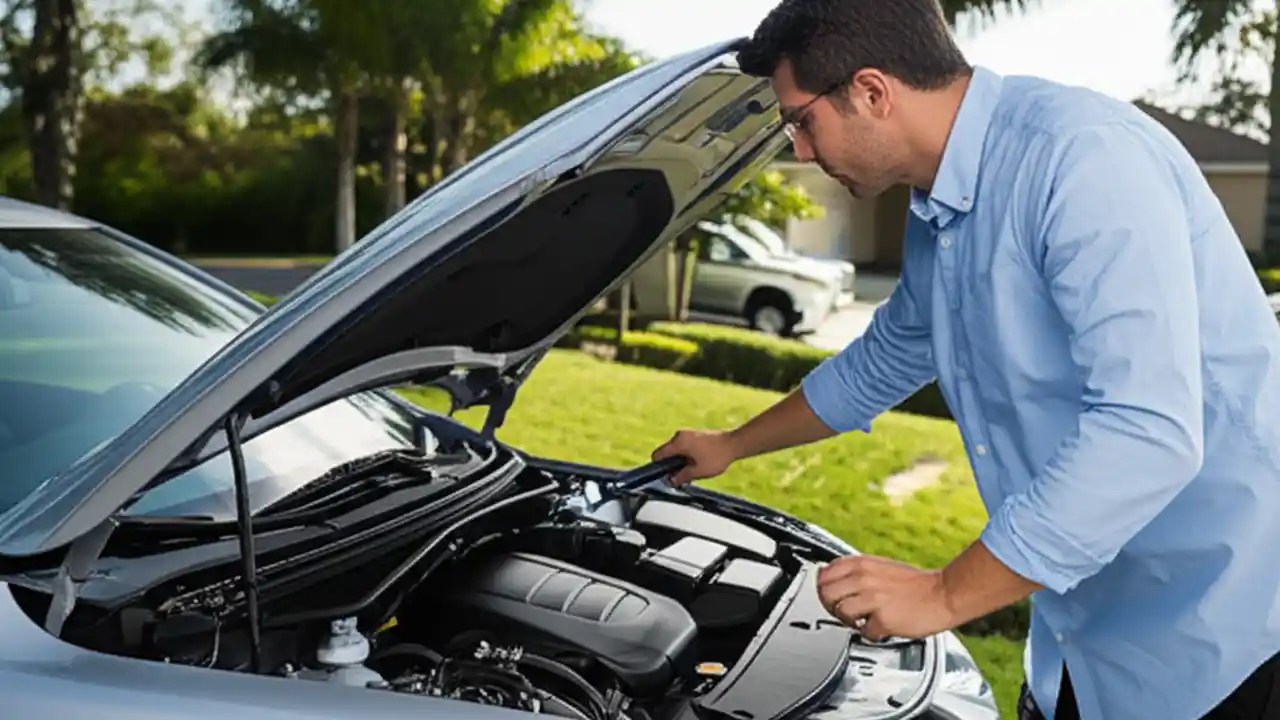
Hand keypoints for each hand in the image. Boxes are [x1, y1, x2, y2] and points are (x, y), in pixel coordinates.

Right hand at [651, 429, 738, 485]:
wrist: (735, 443)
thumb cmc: (717, 456)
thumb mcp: (698, 471)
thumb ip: (681, 477)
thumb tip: (670, 481)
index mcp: (678, 442)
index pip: (658, 455)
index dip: (659, 468)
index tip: (666, 477)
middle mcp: (680, 435)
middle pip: (667, 453)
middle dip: (672, 466)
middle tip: (682, 477)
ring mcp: (688, 433)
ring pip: (676, 451)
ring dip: (680, 462)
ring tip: (693, 471)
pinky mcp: (695, 435)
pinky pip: (684, 447)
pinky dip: (686, 456)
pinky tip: (697, 464)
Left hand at [816, 554, 956, 640]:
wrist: (942, 595)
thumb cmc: (913, 585)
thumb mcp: (878, 568)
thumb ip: (854, 572)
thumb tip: (827, 578)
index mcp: (861, 563)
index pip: (823, 574)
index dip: (824, 589)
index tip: (832, 596)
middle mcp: (864, 578)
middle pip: (825, 594)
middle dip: (832, 606)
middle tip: (846, 612)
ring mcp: (872, 598)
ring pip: (840, 613)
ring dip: (850, 621)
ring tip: (865, 620)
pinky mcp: (883, 619)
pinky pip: (864, 632)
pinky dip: (873, 633)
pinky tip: (884, 626)